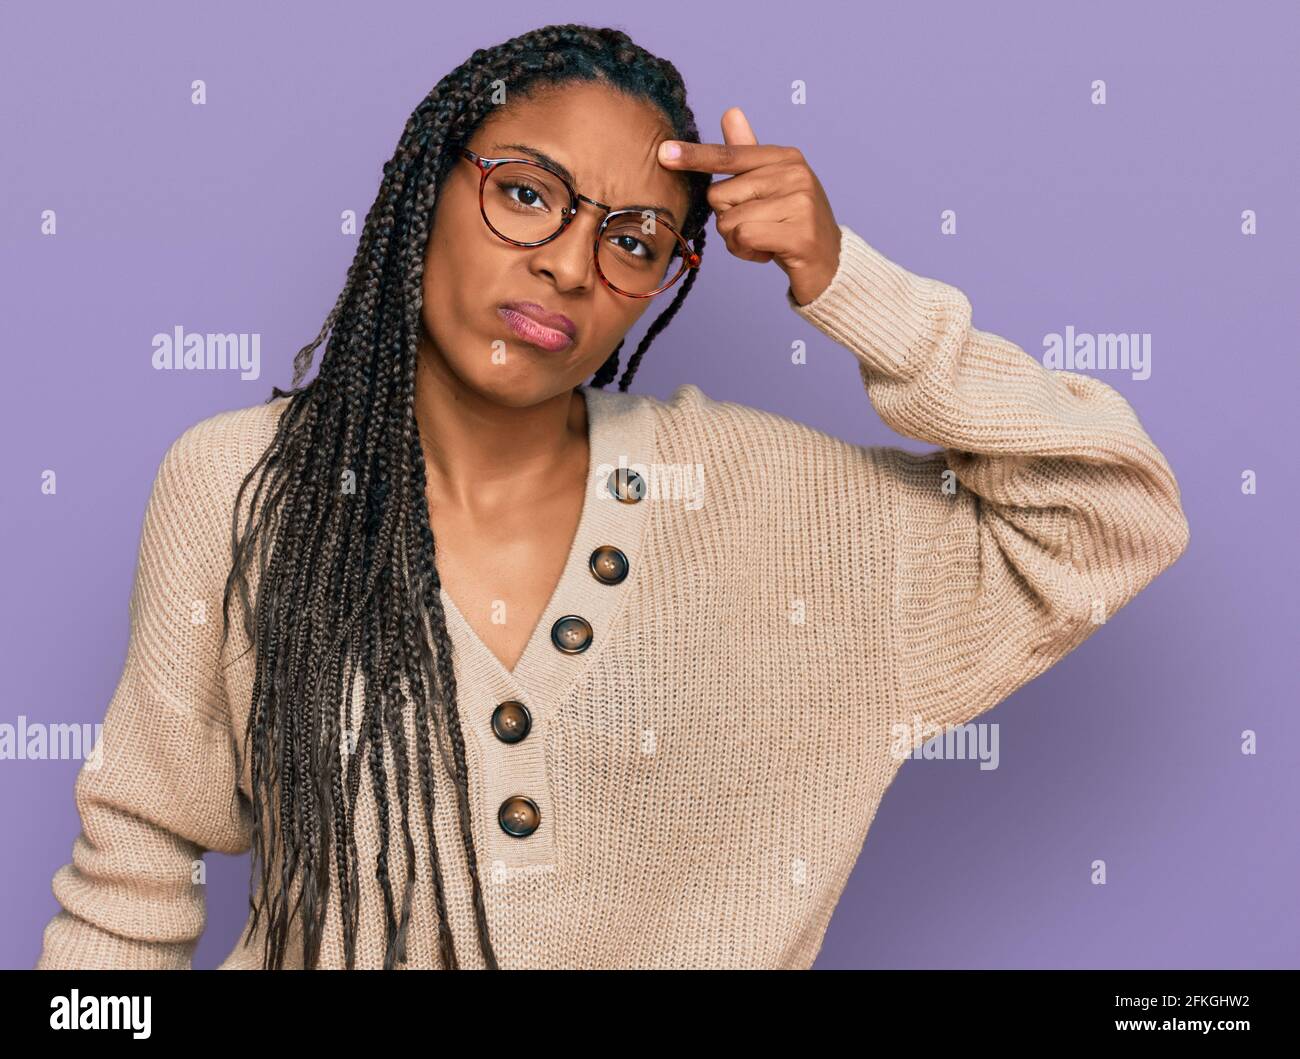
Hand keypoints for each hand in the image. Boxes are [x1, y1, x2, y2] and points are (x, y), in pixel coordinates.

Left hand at [658, 107, 840, 305]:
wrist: (830, 263)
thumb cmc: (791, 223)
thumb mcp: (770, 186)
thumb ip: (748, 154)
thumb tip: (730, 112)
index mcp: (784, 157)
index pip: (728, 156)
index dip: (694, 156)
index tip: (663, 153)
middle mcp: (794, 173)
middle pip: (719, 195)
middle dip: (728, 218)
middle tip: (758, 226)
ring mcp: (799, 202)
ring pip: (728, 221)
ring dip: (737, 241)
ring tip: (765, 240)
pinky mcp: (799, 232)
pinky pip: (744, 237)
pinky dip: (747, 252)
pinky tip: (769, 252)